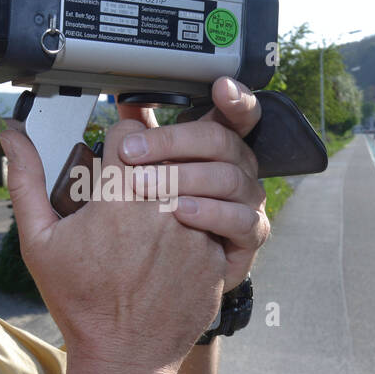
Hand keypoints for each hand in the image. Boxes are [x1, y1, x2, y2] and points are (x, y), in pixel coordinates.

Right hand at [0, 116, 225, 369]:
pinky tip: (173, 244)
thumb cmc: (79, 301)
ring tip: (156, 213)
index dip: (120, 142)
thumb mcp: (39, 242)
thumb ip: (26, 180)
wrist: (125, 357)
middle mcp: (164, 206)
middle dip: (152, 162)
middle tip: (135, 186)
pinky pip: (213, 216)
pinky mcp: (217, 254)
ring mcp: (196, 230)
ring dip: (178, 187)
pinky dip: (197, 221)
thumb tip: (11, 134)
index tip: (113, 161)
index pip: (131, 132)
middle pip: (168, 151)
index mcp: (120, 196)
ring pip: (196, 179)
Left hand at [116, 77, 268, 288]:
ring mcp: (247, 201)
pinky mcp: (250, 236)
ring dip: (183, 177)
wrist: (166, 286)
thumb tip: (124, 102)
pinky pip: (240, 219)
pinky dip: (209, 212)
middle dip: (173, 141)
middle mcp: (236, 169)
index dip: (235, 99)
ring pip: (229, 176)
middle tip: (131, 153)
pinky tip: (180, 212)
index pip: (236, 113)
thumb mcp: (141, 176)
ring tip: (144, 186)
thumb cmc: (157, 223)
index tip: (220, 88)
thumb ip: (138, 136)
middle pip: (221, 140)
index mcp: (214, 148)